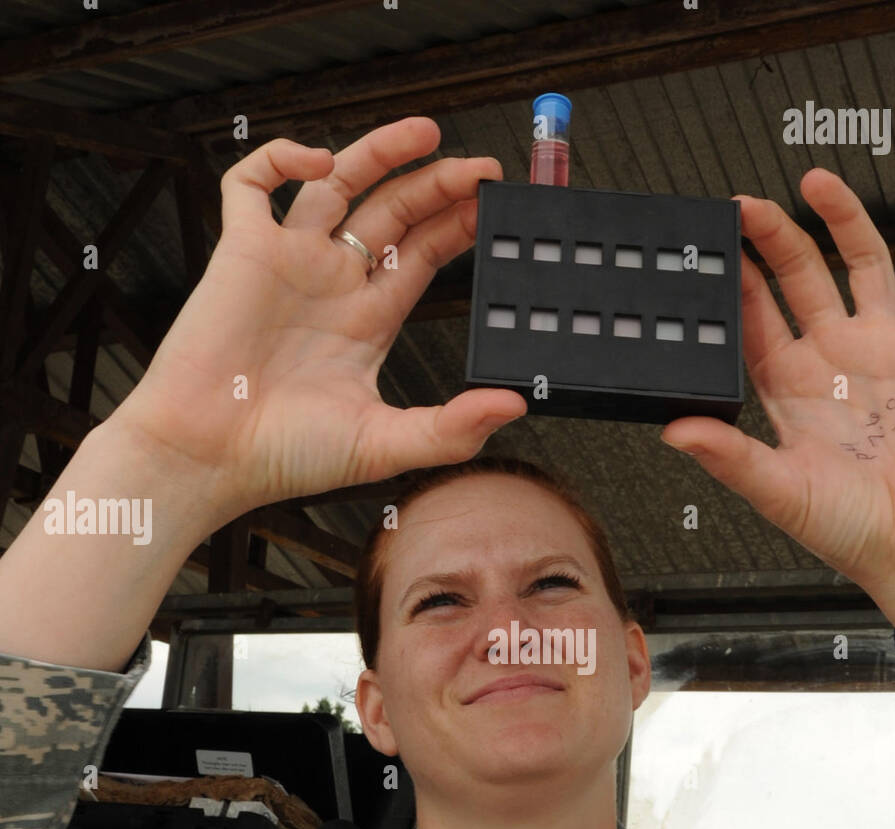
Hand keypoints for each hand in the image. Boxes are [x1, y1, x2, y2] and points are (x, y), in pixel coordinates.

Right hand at [111, 117, 525, 520]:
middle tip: (482, 170)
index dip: (457, 227)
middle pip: (393, 212)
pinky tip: (319, 160)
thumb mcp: (384, 444)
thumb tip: (514, 406)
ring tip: (427, 134)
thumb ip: (451, 428)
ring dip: (379, 152)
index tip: (493, 208)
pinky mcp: (241, 251)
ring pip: (336, 184)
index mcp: (367, 322)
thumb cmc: (286, 457)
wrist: (211, 457)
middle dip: (437, 185)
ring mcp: (288, 262)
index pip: (423, 255)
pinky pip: (251, 183)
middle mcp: (332, 285)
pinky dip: (280, 158)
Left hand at [661, 171, 894, 628]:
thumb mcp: (781, 492)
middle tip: (744, 204)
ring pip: (863, 264)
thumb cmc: (854, 533)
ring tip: (814, 180)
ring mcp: (885, 349)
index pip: (753, 320)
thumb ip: (731, 457)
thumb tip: (674, 430)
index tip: (707, 244)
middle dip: (773, 239)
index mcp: (790, 390)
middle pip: (799, 279)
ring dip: (841, 220)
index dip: (732, 281)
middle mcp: (834, 360)